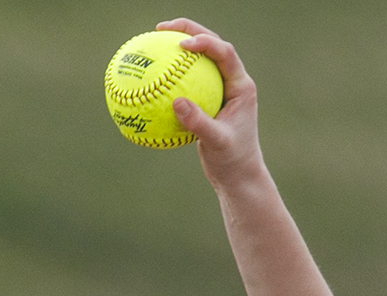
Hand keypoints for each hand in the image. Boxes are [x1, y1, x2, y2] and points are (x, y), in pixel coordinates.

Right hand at [155, 19, 264, 189]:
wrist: (237, 176)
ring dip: (176, 49)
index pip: (224, 53)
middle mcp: (231, 82)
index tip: (182, 44)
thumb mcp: (217, 143)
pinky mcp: (205, 101)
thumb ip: (198, 123)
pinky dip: (167, 78)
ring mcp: (218, 90)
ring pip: (197, 62)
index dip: (205, 42)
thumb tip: (176, 103)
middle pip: (211, 46)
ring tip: (153, 41)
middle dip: (188, 30)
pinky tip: (146, 79)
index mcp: (240, 86)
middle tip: (162, 28)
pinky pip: (184, 83)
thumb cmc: (233, 161)